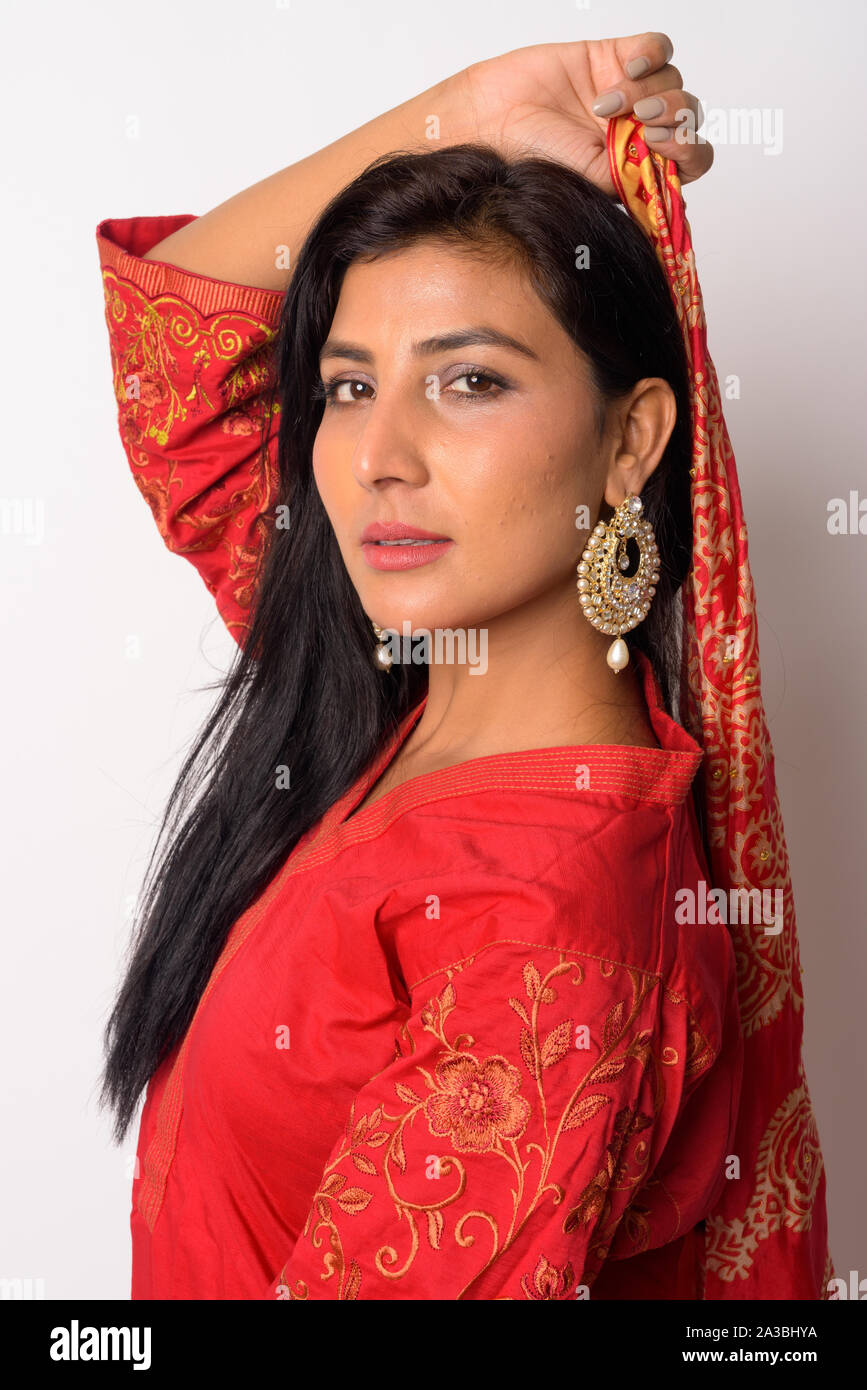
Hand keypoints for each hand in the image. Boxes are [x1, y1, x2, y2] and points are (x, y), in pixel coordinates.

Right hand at [455, 32, 709, 194]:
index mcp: (640, 166)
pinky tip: (626, 67)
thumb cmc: (534, 159)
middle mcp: (638, 130)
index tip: (660, 145)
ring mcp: (629, 92)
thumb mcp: (594, 183)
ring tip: (603, 104)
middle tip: (640, 122)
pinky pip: (657, 47)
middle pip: (689, 114)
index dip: (689, 149)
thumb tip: (675, 174)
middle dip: (673, 115)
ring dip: (646, 89)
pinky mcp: (614, 57)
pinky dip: (650, 54)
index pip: (693, 157)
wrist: (496, 121)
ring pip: (673, 81)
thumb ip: (637, 177)